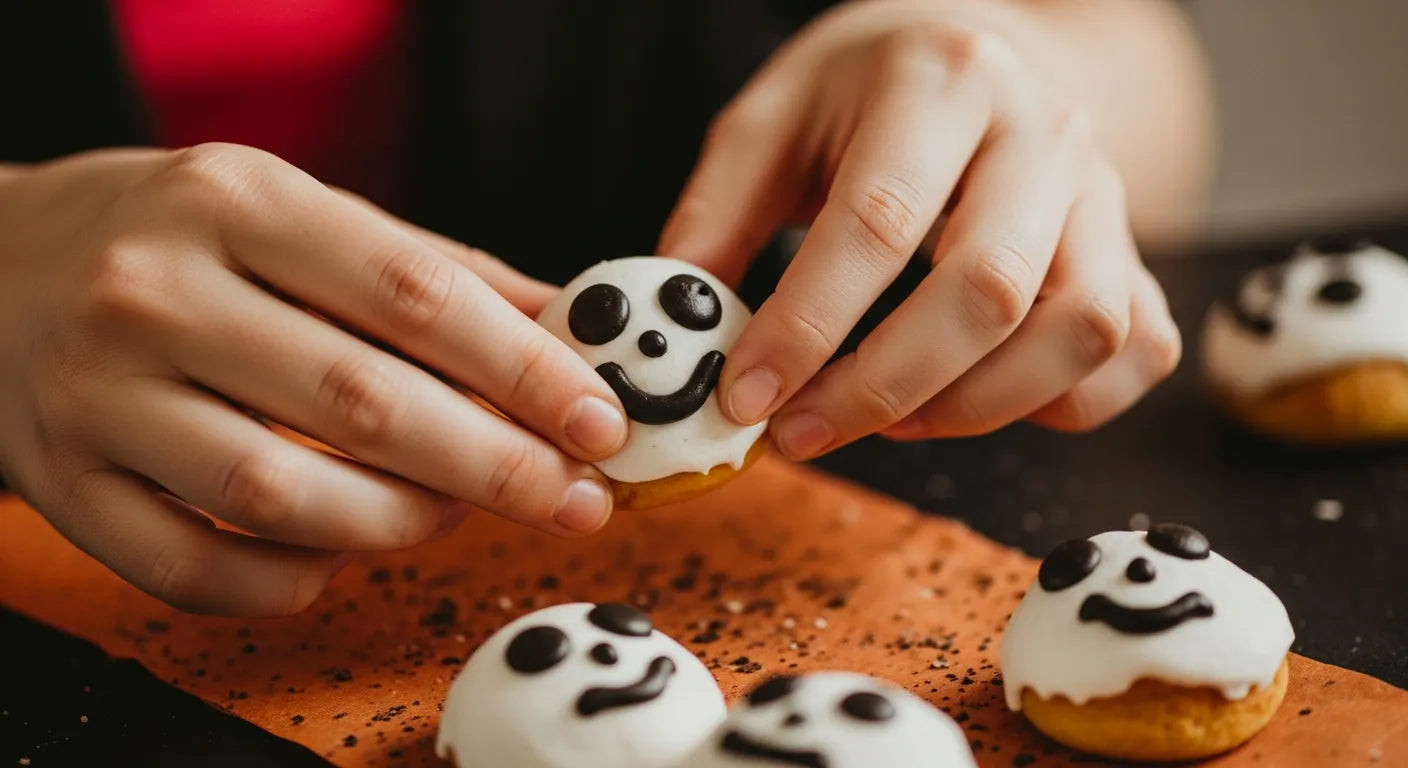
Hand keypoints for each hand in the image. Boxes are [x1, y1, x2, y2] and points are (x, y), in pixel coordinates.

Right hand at [0, 145, 625, 615]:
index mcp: (235, 203)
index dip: (523, 370)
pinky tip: (343, 558)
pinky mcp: (63, 483)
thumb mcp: (297, 212)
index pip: (412, 295)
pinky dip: (290, 581)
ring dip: (399, 523)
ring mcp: (96, 396)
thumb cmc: (180, 238)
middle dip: (493, 465)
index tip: (598, 421)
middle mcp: (154, 292)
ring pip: (278, 494)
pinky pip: (193, 568)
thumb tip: (568, 334)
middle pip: (360, 403)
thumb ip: (434, 274)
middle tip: (573, 497)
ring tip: (456, 512)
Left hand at [659, 0, 1181, 458]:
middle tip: (804, 431)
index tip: (748, 397)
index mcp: (939, 80)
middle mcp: (1041, 130)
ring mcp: (1103, 191)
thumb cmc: (871, 87)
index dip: (808, 326)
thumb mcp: (774, 117)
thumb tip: (684, 321)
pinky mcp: (1132, 248)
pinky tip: (978, 400)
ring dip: (975, 406)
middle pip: (988, 288)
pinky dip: (1061, 404)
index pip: (878, 221)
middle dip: (884, 387)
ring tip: (888, 421)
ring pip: (1078, 329)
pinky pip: (1133, 350)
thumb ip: (719, 211)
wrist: (986, 50)